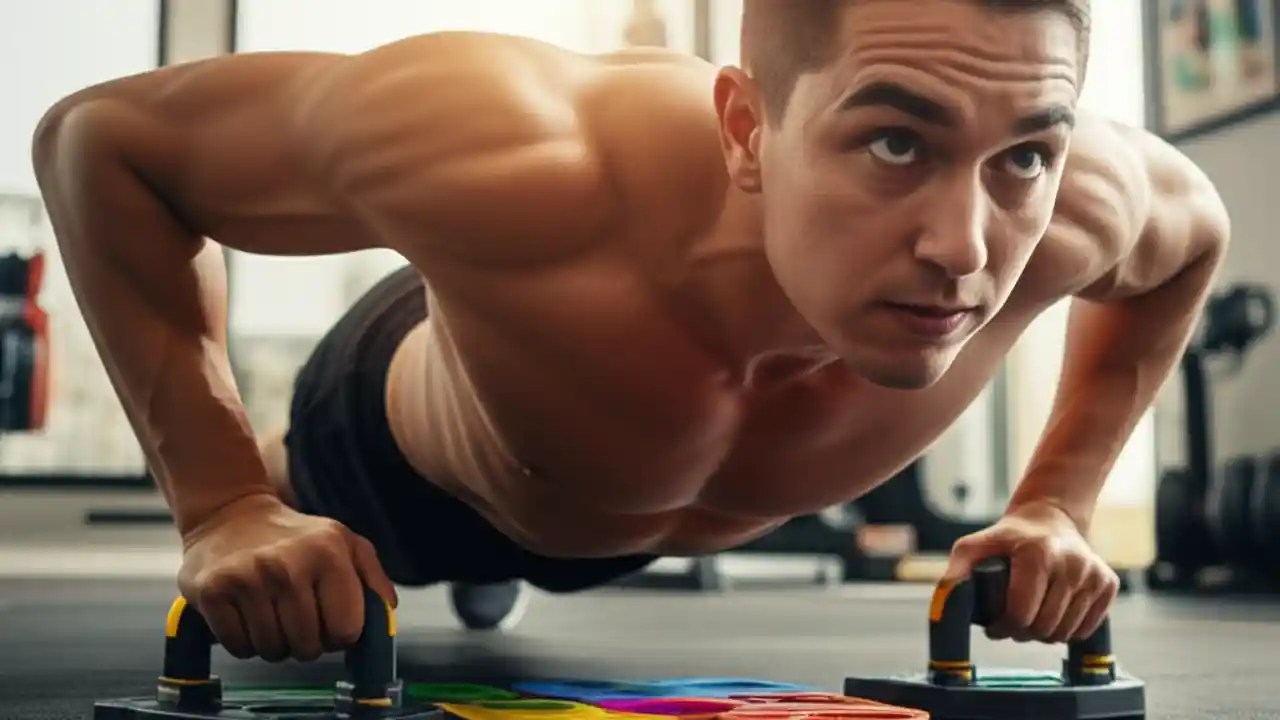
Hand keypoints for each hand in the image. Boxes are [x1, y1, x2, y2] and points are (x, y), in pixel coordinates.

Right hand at [177, 493, 397, 662]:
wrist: (229, 513)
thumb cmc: (295, 537)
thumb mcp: (345, 543)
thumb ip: (373, 580)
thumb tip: (384, 619)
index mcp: (329, 552)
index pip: (346, 630)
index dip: (340, 635)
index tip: (330, 623)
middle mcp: (288, 565)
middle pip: (308, 646)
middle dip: (306, 642)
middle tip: (297, 619)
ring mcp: (247, 578)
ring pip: (272, 651)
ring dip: (275, 643)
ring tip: (271, 614)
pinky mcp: (212, 591)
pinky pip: (238, 648)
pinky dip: (244, 642)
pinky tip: (246, 615)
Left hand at [943, 501, 1119, 644]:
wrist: (1051, 519)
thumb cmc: (1008, 537)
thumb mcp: (975, 545)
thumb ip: (957, 572)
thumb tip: (947, 604)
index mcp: (1037, 553)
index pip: (1021, 613)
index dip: (1004, 628)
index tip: (995, 627)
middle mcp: (1071, 563)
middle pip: (1044, 626)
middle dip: (1022, 633)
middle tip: (1012, 625)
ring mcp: (1093, 574)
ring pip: (1066, 632)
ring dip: (1045, 635)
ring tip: (1031, 621)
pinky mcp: (1108, 583)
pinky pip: (1088, 628)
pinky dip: (1069, 632)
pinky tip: (1054, 618)